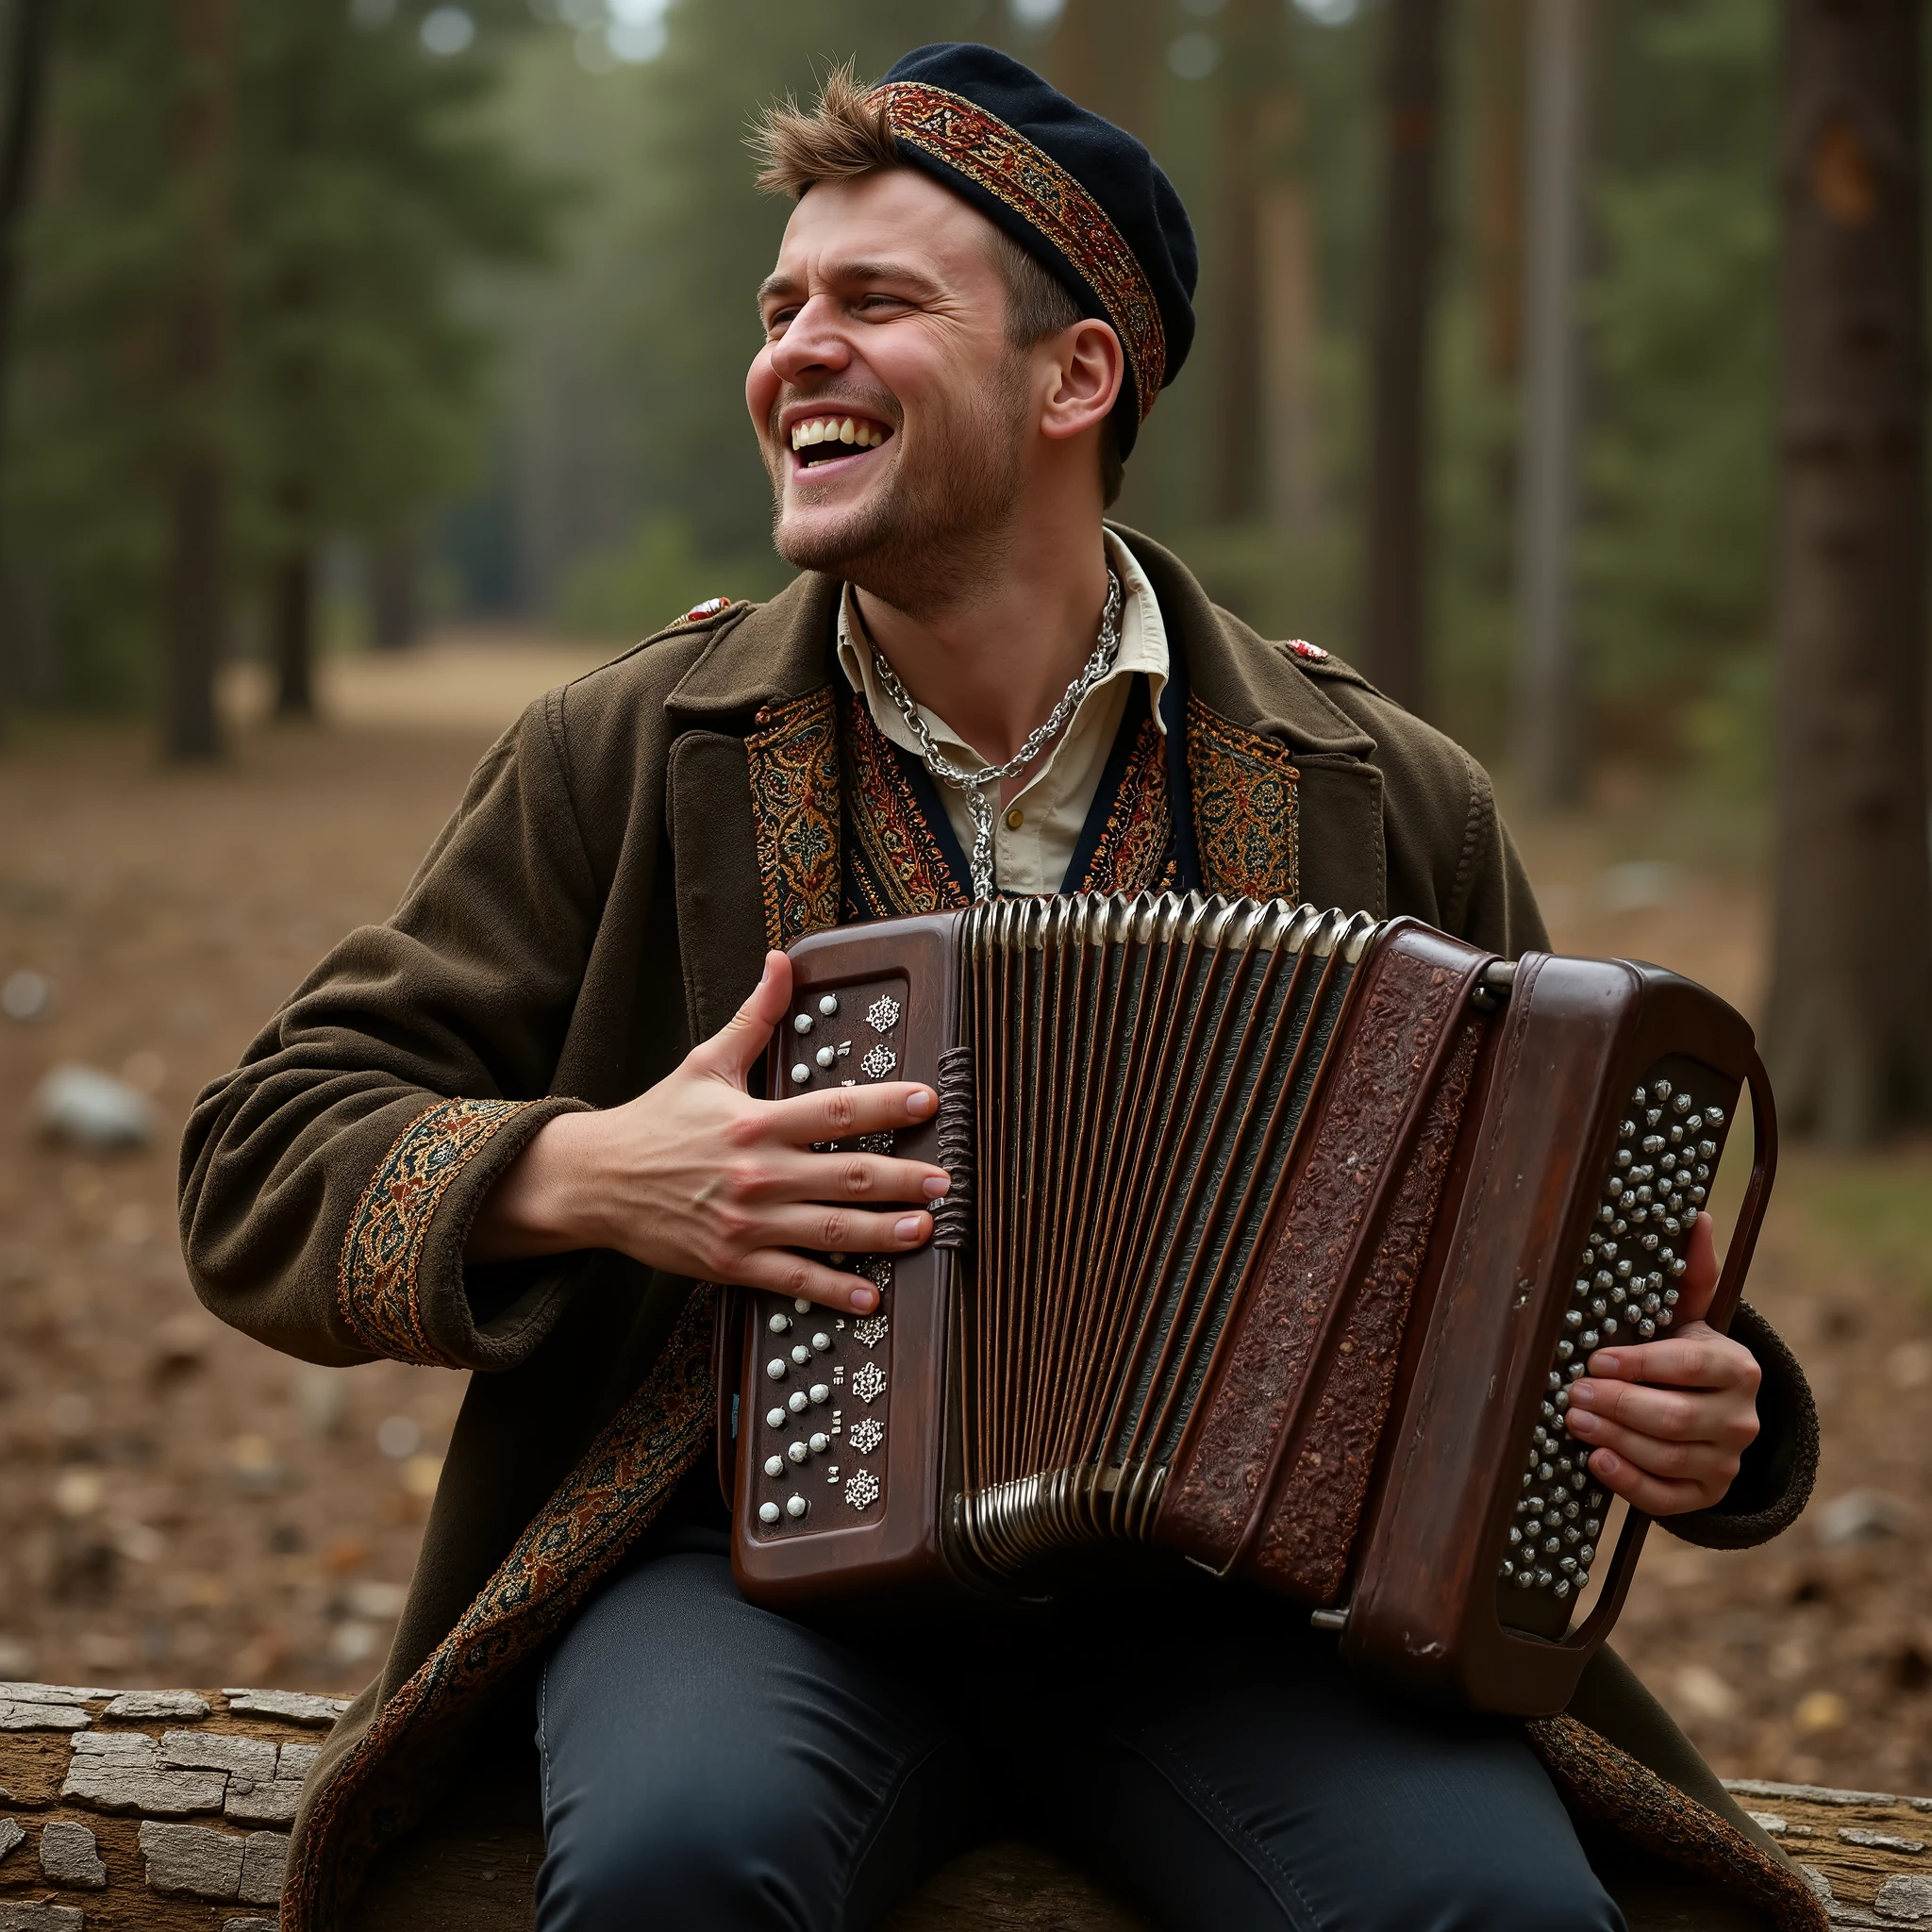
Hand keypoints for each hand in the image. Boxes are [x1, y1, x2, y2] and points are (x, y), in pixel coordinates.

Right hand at [466, 951, 949, 1312]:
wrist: (597, 1182)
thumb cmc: (657, 1120)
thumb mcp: (707, 1062)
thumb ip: (755, 1016)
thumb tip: (782, 961)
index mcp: (756, 1120)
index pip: (835, 1110)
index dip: (886, 1106)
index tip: (928, 1102)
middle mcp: (757, 1172)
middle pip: (844, 1175)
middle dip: (901, 1179)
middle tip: (945, 1181)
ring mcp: (746, 1222)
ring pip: (827, 1231)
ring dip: (881, 1234)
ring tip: (924, 1230)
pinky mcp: (732, 1262)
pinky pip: (791, 1279)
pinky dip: (832, 1291)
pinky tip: (868, 1297)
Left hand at [1561, 1213, 1759, 1514]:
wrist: (1710, 1412)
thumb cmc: (1684, 1353)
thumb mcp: (1690, 1314)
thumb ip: (1691, 1271)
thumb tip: (1695, 1216)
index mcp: (1737, 1367)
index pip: (1687, 1367)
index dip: (1638, 1365)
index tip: (1594, 1359)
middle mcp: (1741, 1418)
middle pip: (1674, 1418)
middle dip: (1616, 1405)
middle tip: (1571, 1392)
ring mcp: (1726, 1461)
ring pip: (1667, 1457)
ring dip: (1613, 1439)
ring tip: (1572, 1418)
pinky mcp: (1707, 1495)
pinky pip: (1668, 1499)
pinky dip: (1629, 1482)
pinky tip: (1596, 1461)